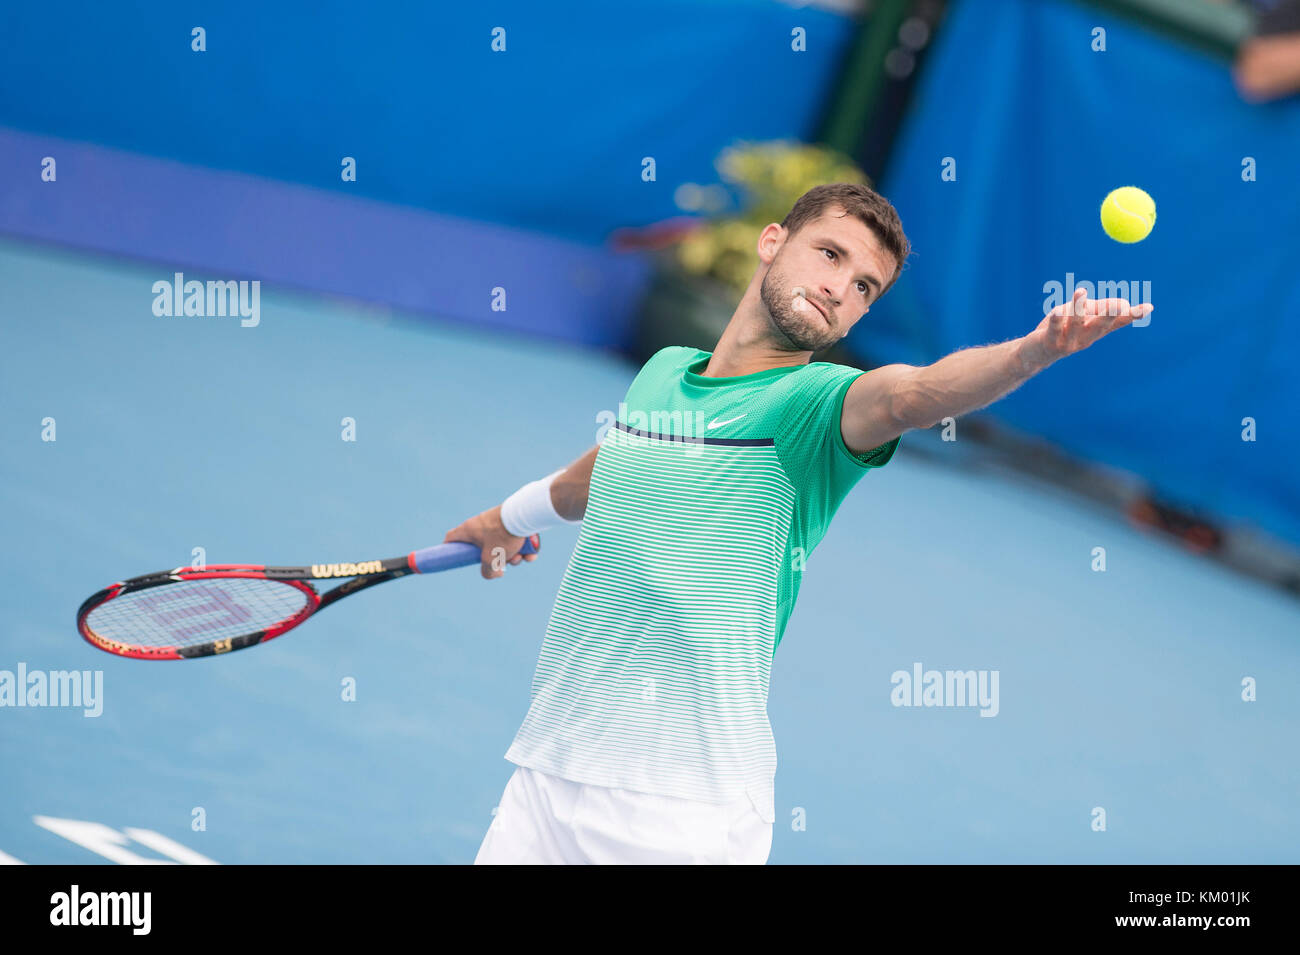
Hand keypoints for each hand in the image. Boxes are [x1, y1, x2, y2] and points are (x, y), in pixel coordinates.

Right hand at [442, 504, 539, 579]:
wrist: (525, 516)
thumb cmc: (502, 535)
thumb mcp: (491, 559)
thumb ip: (488, 572)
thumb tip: (496, 573)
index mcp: (468, 530)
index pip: (451, 539)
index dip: (449, 550)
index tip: (455, 559)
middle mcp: (481, 524)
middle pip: (482, 548)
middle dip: (495, 560)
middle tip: (503, 564)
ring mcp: (496, 522)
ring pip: (501, 545)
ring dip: (512, 556)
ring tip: (520, 557)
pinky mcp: (511, 521)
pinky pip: (514, 539)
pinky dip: (522, 548)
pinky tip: (531, 554)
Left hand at [1022, 287, 1152, 369]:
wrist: (1035, 354)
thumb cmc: (1061, 330)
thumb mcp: (1081, 318)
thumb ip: (1098, 309)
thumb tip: (1122, 304)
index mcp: (1095, 330)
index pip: (1117, 322)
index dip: (1132, 315)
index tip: (1149, 307)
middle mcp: (1086, 338)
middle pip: (1101, 326)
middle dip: (1109, 314)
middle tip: (1120, 304)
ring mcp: (1069, 342)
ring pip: (1076, 324)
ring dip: (1079, 308)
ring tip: (1081, 292)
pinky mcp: (1051, 342)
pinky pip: (1055, 330)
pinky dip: (1057, 320)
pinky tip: (1057, 311)